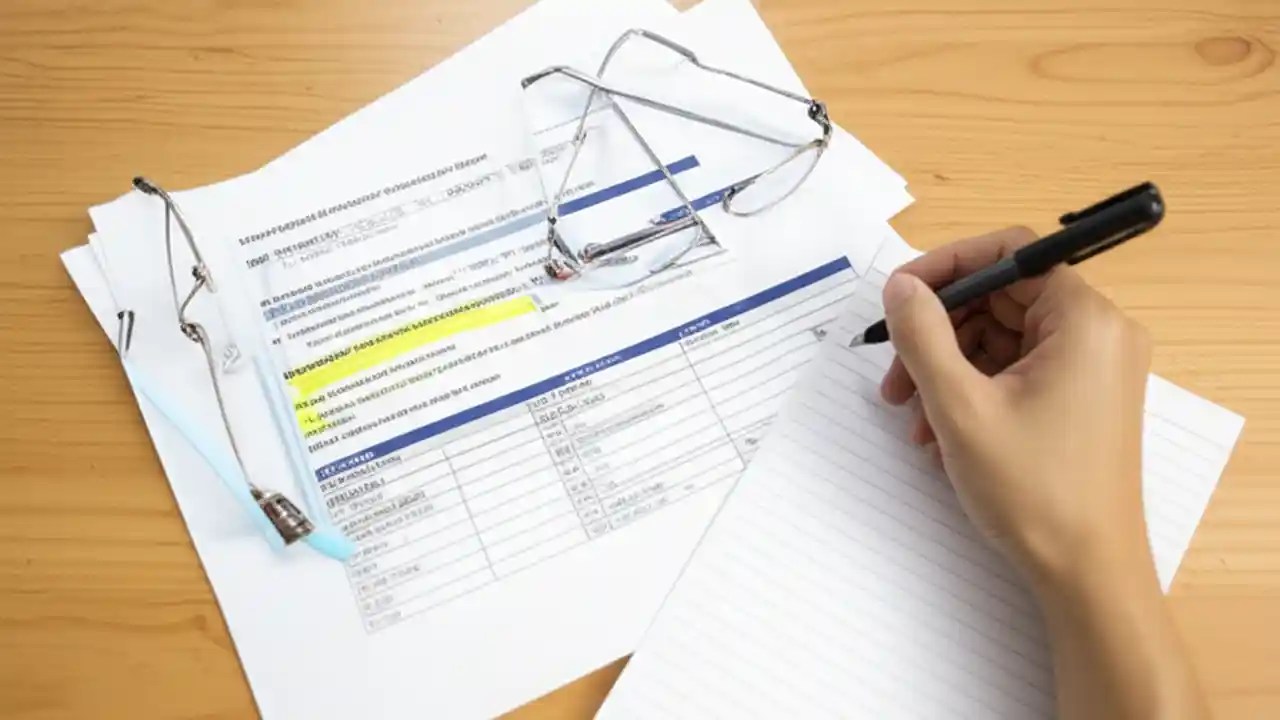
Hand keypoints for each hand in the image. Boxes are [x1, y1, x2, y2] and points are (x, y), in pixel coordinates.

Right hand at [879, 227, 1152, 586]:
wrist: (1087, 574)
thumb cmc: (1033, 490)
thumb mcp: (960, 406)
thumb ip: (923, 335)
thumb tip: (900, 286)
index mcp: (1084, 320)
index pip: (1011, 252)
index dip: (947, 267)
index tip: (899, 296)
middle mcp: (1099, 333)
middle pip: (1002, 298)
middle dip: (939, 332)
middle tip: (893, 374)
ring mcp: (1094, 369)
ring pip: (1002, 338)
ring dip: (948, 368)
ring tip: (911, 416)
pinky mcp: (1083, 400)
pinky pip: (1017, 371)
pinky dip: (973, 390)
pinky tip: (938, 431)